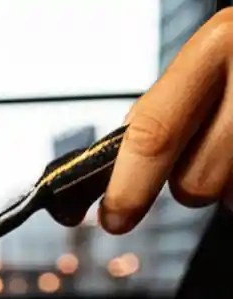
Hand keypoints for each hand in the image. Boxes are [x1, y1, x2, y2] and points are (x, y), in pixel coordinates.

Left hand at [101, 8, 232, 233]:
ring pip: (231, 196)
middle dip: (190, 186)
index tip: (114, 218)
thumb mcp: (211, 59)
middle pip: (196, 182)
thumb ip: (168, 107)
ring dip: (232, 185)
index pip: (153, 134)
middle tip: (205, 158)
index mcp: (213, 48)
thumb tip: (111, 169)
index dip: (128, 188)